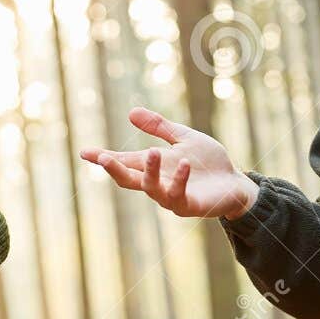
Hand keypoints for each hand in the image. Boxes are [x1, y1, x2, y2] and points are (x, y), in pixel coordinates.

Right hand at [80, 107, 259, 219]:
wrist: (235, 182)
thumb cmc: (209, 163)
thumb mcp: (183, 138)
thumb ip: (159, 127)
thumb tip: (131, 112)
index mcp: (154, 166)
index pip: (124, 161)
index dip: (104, 158)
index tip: (84, 152)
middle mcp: (158, 183)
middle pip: (129, 179)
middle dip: (115, 170)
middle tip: (104, 158)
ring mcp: (172, 196)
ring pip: (151, 189)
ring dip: (149, 172)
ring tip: (152, 152)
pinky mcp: (189, 205)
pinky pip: (179, 194)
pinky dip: (180, 179)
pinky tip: (184, 163)